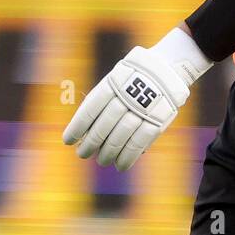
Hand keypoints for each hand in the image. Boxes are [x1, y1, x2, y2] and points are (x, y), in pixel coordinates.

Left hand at [63, 28, 210, 170]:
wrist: (166, 69)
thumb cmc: (131, 80)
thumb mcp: (114, 81)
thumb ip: (99, 102)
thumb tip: (82, 133)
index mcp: (112, 84)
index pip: (90, 110)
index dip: (77, 127)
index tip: (68, 141)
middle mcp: (126, 96)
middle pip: (103, 126)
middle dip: (91, 144)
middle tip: (82, 154)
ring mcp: (143, 109)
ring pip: (120, 137)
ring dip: (108, 153)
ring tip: (101, 161)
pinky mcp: (157, 119)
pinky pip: (140, 142)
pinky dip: (129, 157)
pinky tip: (120, 165)